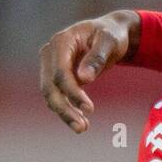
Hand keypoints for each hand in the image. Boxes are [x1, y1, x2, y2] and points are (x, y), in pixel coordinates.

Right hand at [39, 9, 140, 131]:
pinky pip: (58, 96)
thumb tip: (84, 78)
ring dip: (64, 113)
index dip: (73, 93)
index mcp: (61, 42)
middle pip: (50, 87)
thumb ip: (97, 58)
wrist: (109, 33)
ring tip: (83, 128)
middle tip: (82, 128)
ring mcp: (51, 65)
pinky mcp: (57, 76)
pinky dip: (67, 109)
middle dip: (64, 109)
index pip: (61, 73)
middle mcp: (50, 53)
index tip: (90, 109)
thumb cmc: (111, 35)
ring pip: (51, 95)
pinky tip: (82, 122)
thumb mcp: (109, 41)